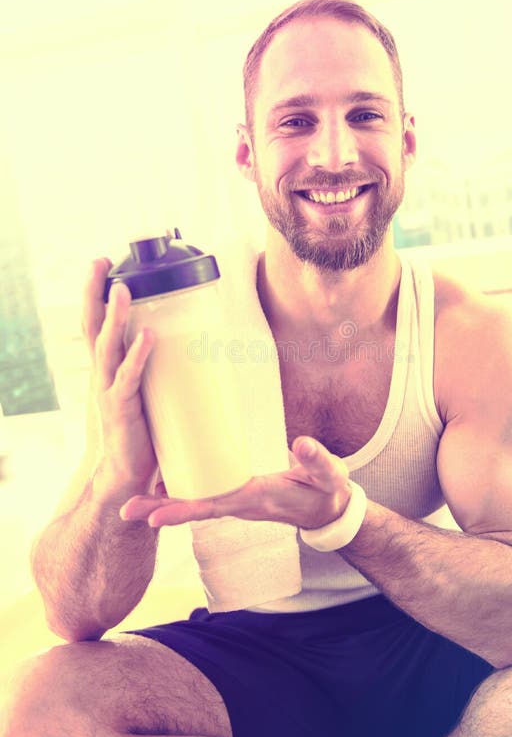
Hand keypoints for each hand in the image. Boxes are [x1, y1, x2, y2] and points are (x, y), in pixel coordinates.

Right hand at [83, 259, 157, 495]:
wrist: (127, 474)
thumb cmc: (143, 431)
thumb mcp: (148, 391)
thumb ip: (161, 368)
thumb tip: (194, 342)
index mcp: (108, 368)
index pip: (97, 324)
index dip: (96, 295)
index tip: (102, 264)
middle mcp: (103, 374)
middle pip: (93, 326)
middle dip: (95, 292)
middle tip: (100, 262)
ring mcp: (109, 390)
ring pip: (108, 346)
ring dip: (115, 316)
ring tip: (123, 288)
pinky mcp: (122, 408)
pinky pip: (129, 377)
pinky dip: (138, 355)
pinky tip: (149, 335)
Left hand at [119, 436, 351, 529]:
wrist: (329, 510)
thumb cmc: (327, 490)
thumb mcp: (329, 473)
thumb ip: (317, 459)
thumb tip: (302, 443)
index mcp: (257, 497)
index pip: (214, 505)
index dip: (183, 509)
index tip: (154, 516)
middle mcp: (240, 503)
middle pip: (194, 508)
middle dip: (159, 510)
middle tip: (123, 509)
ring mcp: (236, 501)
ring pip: (195, 503)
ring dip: (162, 503)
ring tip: (130, 499)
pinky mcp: (237, 494)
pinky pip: (203, 496)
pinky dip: (180, 493)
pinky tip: (160, 485)